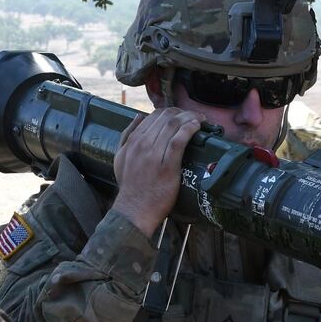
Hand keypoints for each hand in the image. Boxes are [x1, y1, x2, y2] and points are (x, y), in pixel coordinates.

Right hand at [112, 107, 201, 237]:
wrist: (134, 209)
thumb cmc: (130, 185)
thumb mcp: (120, 157)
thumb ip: (126, 136)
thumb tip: (138, 117)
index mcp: (133, 140)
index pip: (154, 115)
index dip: (172, 112)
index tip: (182, 115)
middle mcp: (143, 144)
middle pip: (167, 117)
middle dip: (184, 112)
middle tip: (195, 116)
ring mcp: (155, 155)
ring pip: (174, 125)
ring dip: (190, 118)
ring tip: (200, 119)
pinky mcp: (168, 166)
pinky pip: (179, 141)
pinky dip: (189, 129)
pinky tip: (197, 127)